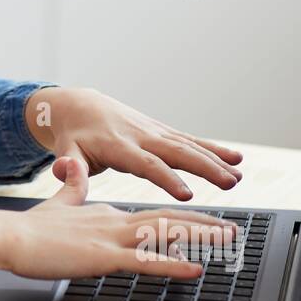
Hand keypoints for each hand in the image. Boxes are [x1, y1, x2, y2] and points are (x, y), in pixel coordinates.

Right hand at [0, 156, 240, 279]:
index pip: (150, 214)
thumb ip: (72, 189)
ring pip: (164, 233)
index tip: (204, 223)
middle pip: (167, 218)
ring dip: (199, 237)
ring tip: (228, 240)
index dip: (180, 218)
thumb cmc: (30, 229)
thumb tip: (76, 171)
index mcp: (106, 213)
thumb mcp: (58, 205)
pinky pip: (145, 261)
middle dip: (204, 223)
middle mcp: (114, 220)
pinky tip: (195, 269)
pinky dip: (173, 264)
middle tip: (233, 229)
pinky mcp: (103, 256)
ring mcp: (110, 237)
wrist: (9, 236)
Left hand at [25, 86, 243, 201]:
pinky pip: (191, 141)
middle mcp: (141, 136)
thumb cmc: (73, 136)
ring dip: (216, 160)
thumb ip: (68, 166)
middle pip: (177, 152)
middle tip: (229, 183)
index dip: (166, 179)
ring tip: (239, 175)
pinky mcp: (162, 131)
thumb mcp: (66, 150)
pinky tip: (237, 158)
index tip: (186, 194)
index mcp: (117, 146)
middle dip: (204, 168)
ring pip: (189, 146)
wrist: (80, 106)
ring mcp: (154, 132)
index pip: (146, 164)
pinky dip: (214, 149)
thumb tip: (62, 170)